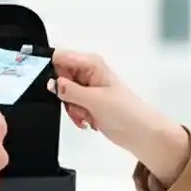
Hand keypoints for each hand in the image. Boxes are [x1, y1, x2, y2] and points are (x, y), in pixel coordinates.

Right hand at [50, 51, 189, 185]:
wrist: (140, 132)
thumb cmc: (127, 112)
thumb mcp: (93, 100)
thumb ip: (69, 90)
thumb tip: (50, 83)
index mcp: (92, 64)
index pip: (60, 57)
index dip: (51, 70)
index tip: (50, 86)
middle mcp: (89, 72)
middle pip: (59, 76)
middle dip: (63, 94)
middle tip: (74, 104)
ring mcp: (88, 87)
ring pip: (63, 92)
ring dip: (70, 107)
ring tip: (85, 114)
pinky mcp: (88, 100)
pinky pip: (70, 104)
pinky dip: (75, 113)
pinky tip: (87, 119)